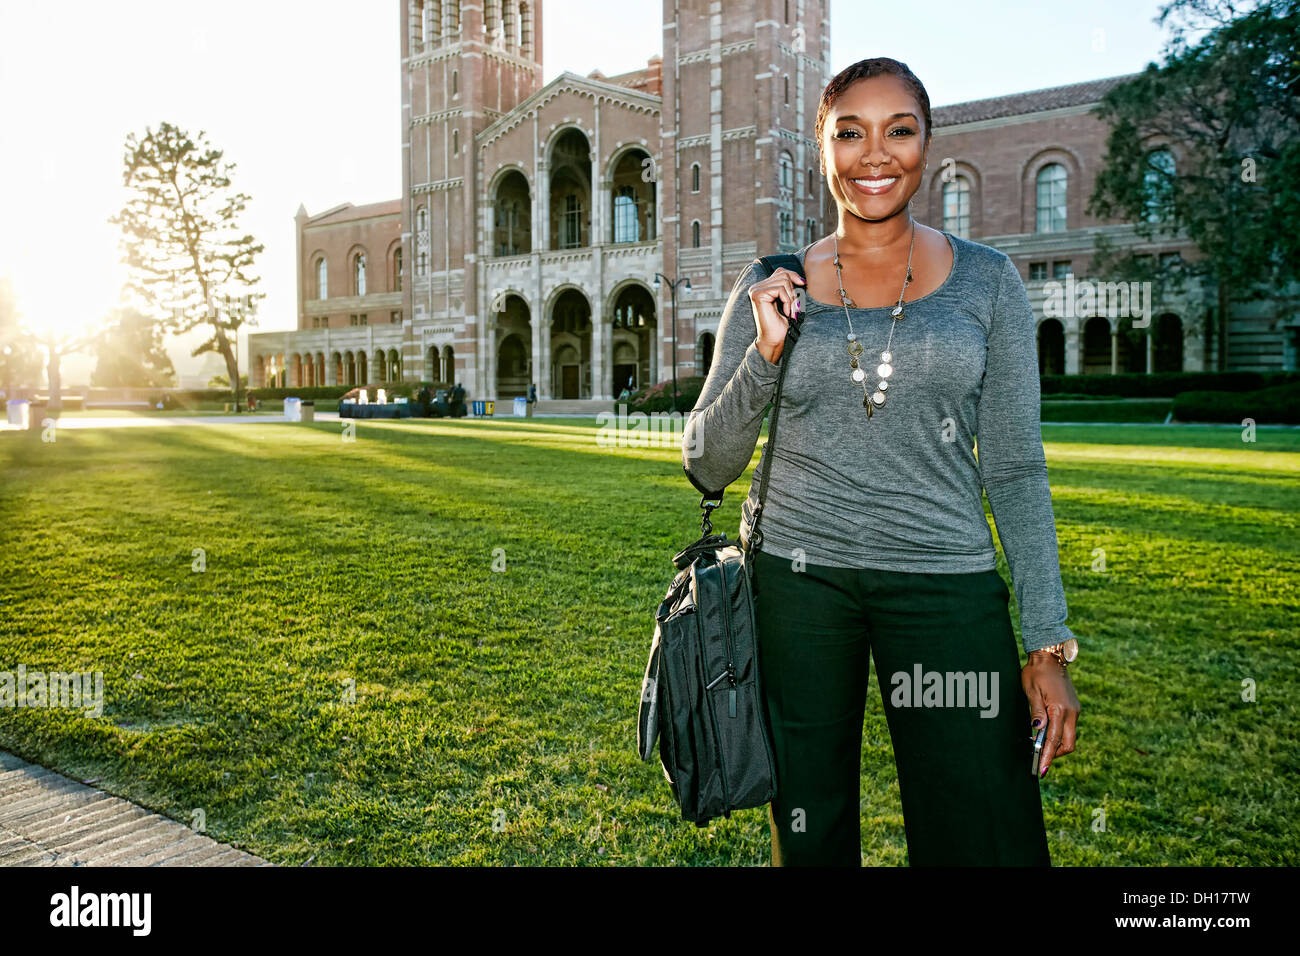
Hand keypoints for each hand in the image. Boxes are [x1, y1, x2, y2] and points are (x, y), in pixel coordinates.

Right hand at [748, 267, 804, 364]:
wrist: (775, 340)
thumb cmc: (782, 324)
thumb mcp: (788, 301)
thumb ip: (789, 288)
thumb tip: (801, 278)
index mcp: (762, 287)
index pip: (780, 272)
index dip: (793, 276)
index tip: (803, 284)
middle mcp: (757, 287)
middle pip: (783, 275)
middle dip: (793, 291)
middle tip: (795, 308)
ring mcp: (756, 290)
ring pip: (783, 281)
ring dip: (791, 298)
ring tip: (791, 311)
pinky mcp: (758, 294)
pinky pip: (780, 289)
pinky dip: (787, 301)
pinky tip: (786, 312)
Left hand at [1021, 651, 1079, 777]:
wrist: (1051, 657)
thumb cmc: (1036, 672)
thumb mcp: (1031, 690)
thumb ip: (1036, 711)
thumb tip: (1037, 729)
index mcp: (1059, 709)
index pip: (1054, 739)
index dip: (1047, 756)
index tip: (1041, 770)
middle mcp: (1071, 712)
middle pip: (1067, 744)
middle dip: (1054, 754)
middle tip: (1039, 760)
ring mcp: (1074, 711)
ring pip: (1069, 738)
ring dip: (1056, 745)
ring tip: (1039, 747)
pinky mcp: (1074, 708)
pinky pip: (1068, 728)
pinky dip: (1059, 735)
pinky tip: (1046, 734)